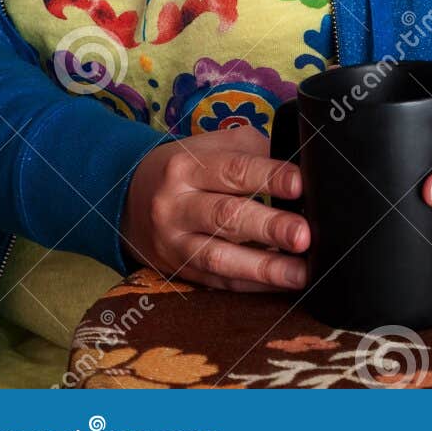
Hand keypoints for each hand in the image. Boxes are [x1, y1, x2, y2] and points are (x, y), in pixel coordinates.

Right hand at [121, 123, 307, 293]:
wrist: (128, 198)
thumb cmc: (187, 166)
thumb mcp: (212, 146)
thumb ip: (253, 152)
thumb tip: (300, 168)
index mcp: (188, 166)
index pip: (233, 170)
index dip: (269, 177)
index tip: (300, 185)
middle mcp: (177, 205)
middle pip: (225, 216)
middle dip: (268, 227)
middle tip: (303, 235)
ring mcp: (175, 242)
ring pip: (220, 257)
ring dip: (264, 267)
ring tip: (300, 272)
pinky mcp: (179, 270)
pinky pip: (218, 281)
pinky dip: (251, 284)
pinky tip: (279, 284)